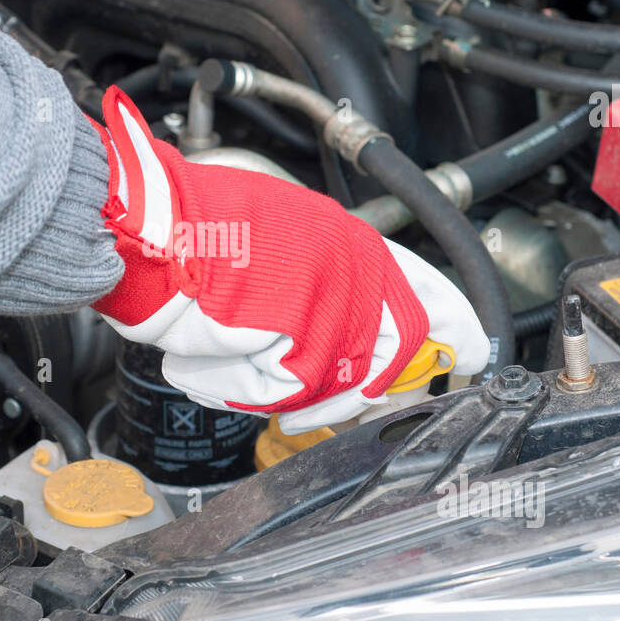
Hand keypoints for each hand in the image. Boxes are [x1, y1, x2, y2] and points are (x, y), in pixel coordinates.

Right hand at [90, 87, 488, 434]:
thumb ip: (326, 279)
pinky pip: (278, 393)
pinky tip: (208, 346)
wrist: (147, 227)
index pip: (426, 291)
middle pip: (384, 359)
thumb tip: (357, 332)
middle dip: (350, 391)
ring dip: (266, 378)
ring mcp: (331, 306)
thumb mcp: (278, 238)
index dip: (451, 327)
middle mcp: (352, 271)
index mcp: (351, 240)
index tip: (472, 350)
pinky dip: (234, 383)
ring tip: (225, 341)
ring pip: (324, 385)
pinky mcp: (300, 342)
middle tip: (308, 390)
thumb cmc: (191, 228)